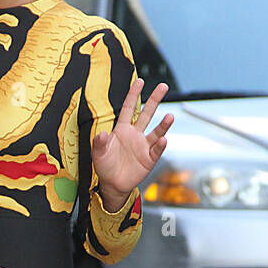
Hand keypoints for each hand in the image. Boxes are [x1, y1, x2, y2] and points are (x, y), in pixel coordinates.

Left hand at [91, 80, 173, 210]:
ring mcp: (143, 146)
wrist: (112, 185)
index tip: (140, 81)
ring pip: (156, 132)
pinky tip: (164, 140)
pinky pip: (156, 150)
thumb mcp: (98, 153)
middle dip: (154, 100)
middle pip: (147, 114)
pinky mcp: (148, 159)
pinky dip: (160, 146)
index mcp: (122, 129)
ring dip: (163, 125)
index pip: (129, 108)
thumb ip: (99, 143)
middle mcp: (135, 135)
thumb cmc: (104, 166)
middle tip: (163, 86)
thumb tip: (101, 134)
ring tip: (170, 116)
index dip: (134, 95)